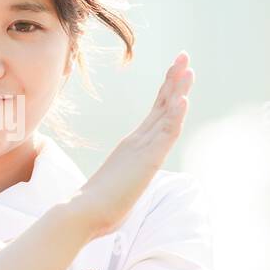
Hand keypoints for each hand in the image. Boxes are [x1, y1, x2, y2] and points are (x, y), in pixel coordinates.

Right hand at [68, 51, 194, 238]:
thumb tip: (121, 185)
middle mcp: (137, 141)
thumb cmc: (96, 206)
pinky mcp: (147, 159)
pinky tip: (184, 98)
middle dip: (174, 80)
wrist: (82, 212)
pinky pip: (166, 133)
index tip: (176, 72)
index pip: (156, 113)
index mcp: (132, 146)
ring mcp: (142, 148)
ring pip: (166, 112)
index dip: (167, 92)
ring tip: (187, 66)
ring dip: (178, 88)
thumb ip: (123, 178)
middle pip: (162, 104)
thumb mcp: (117, 185)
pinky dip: (176, 113)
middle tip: (183, 56)